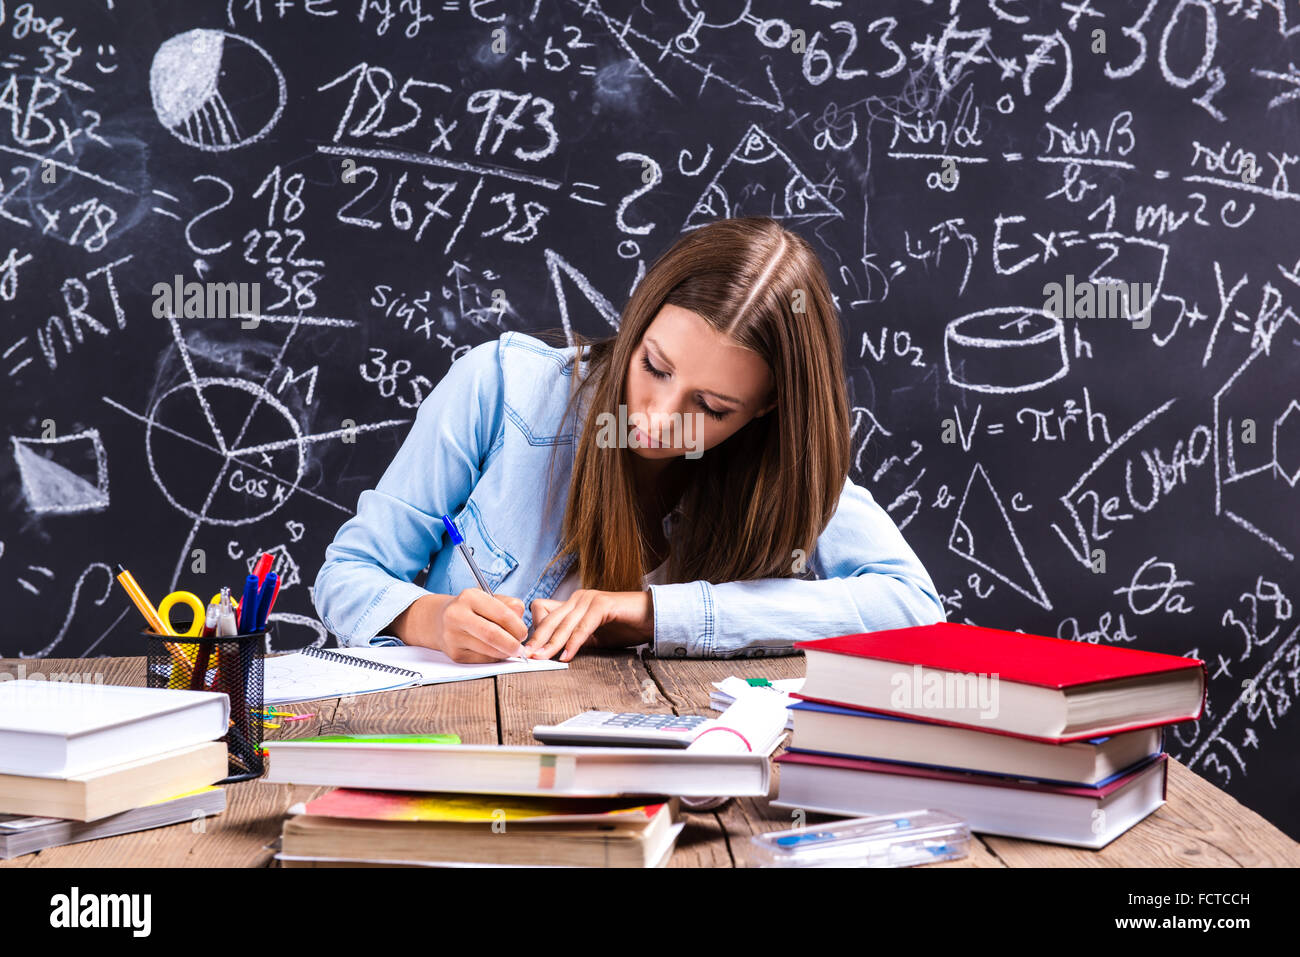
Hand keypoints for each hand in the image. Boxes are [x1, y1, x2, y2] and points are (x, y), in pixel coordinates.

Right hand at [398, 589, 526, 662]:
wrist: (439, 621)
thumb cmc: (472, 609)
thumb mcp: (489, 599)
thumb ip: (510, 606)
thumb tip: (520, 620)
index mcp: (469, 597)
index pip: (502, 614)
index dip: (518, 627)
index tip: (524, 633)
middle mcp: (457, 615)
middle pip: (493, 635)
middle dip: (512, 644)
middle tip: (521, 648)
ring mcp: (453, 636)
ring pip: (489, 650)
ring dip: (505, 653)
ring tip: (510, 649)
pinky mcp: (454, 654)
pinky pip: (482, 659)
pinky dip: (494, 658)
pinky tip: (496, 652)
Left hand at [523, 589, 652, 661]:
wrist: (652, 618)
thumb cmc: (625, 627)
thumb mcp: (594, 637)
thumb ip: (575, 640)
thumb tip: (554, 654)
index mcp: (573, 603)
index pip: (542, 612)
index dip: (536, 630)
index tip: (529, 651)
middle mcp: (578, 598)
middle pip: (548, 619)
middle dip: (536, 640)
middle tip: (525, 657)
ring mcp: (590, 599)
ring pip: (563, 624)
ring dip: (551, 643)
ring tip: (541, 659)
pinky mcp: (602, 605)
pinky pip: (583, 626)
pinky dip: (574, 642)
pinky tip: (568, 656)